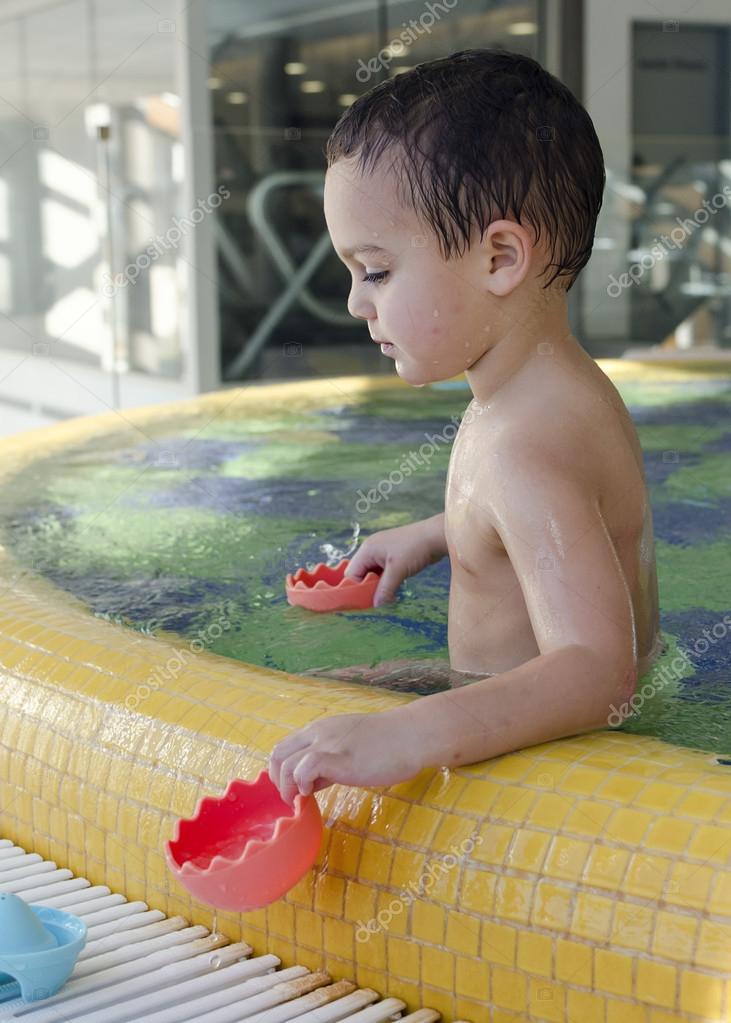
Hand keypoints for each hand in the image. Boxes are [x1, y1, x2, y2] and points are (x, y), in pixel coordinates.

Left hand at [268, 710, 422, 804]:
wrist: (411, 735)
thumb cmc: (387, 745)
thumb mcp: (350, 749)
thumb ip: (328, 764)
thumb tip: (311, 785)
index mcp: (320, 730)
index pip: (284, 747)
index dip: (281, 772)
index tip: (293, 789)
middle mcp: (318, 733)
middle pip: (277, 753)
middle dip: (277, 781)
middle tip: (292, 798)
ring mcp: (327, 744)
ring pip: (285, 762)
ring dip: (286, 787)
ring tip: (300, 800)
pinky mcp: (338, 758)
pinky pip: (304, 768)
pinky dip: (300, 784)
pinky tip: (311, 793)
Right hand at [345, 514, 446, 605]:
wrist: (437, 536)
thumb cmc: (415, 548)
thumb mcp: (398, 570)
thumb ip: (384, 589)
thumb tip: (376, 605)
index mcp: (367, 550)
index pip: (352, 574)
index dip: (356, 589)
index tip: (364, 603)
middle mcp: (372, 550)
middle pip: (360, 575)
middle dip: (367, 589)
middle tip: (376, 602)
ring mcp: (382, 553)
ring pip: (372, 576)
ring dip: (378, 587)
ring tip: (386, 599)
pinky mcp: (393, 558)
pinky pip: (383, 574)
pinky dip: (386, 583)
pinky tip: (392, 592)